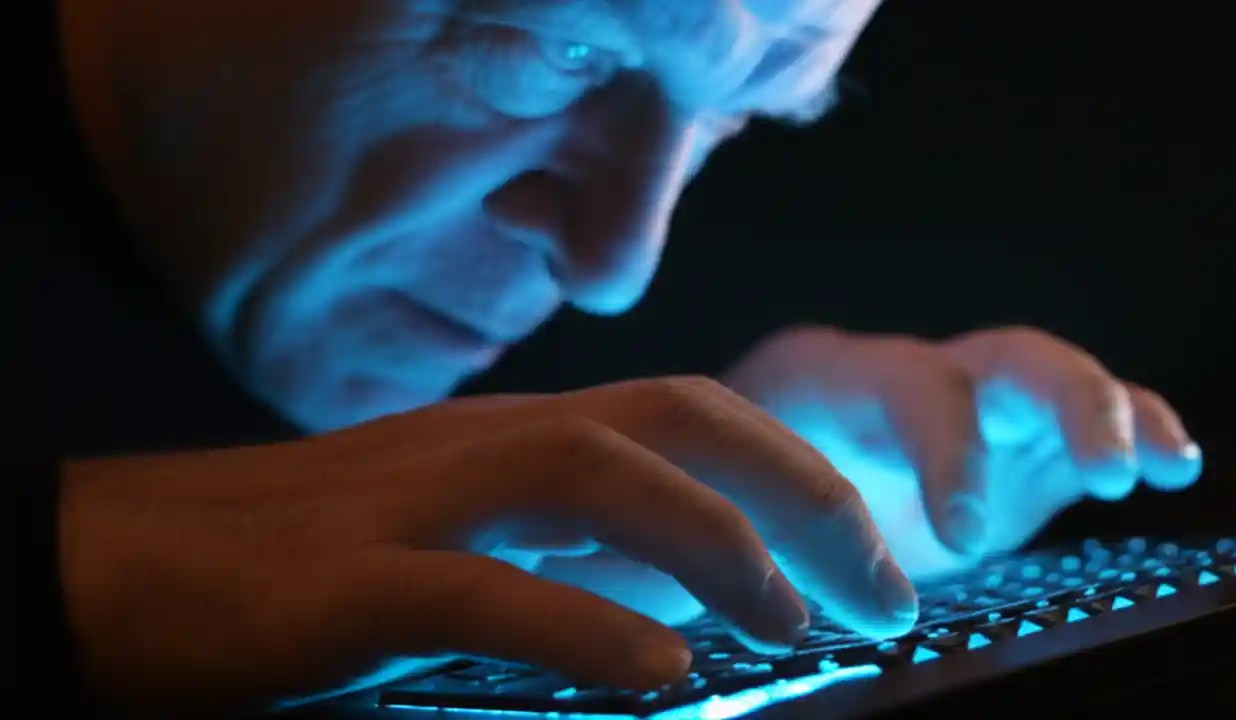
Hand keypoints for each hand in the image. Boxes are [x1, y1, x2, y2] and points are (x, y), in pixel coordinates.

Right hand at [60, 377, 915, 714]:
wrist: (131, 557)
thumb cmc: (304, 553)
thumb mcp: (460, 535)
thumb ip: (566, 547)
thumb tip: (683, 592)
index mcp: (511, 438)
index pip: (684, 418)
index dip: (794, 476)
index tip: (870, 561)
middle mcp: (481, 445)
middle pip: (669, 420)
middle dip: (797, 492)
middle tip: (886, 591)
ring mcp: (413, 503)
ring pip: (589, 476)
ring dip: (713, 545)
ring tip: (797, 623)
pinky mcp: (346, 583)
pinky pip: (477, 590)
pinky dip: (577, 626)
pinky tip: (661, 677)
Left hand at [725, 326, 1201, 576]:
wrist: (744, 476)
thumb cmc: (727, 484)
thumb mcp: (728, 492)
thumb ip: (759, 520)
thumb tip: (782, 591)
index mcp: (831, 378)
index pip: (905, 388)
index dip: (947, 455)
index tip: (963, 538)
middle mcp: (912, 379)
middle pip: (998, 362)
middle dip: (1063, 405)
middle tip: (1104, 473)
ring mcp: (970, 406)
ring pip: (1055, 379)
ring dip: (1112, 417)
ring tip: (1160, 465)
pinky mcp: (1011, 446)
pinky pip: (1085, 423)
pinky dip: (1135, 434)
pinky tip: (1170, 465)